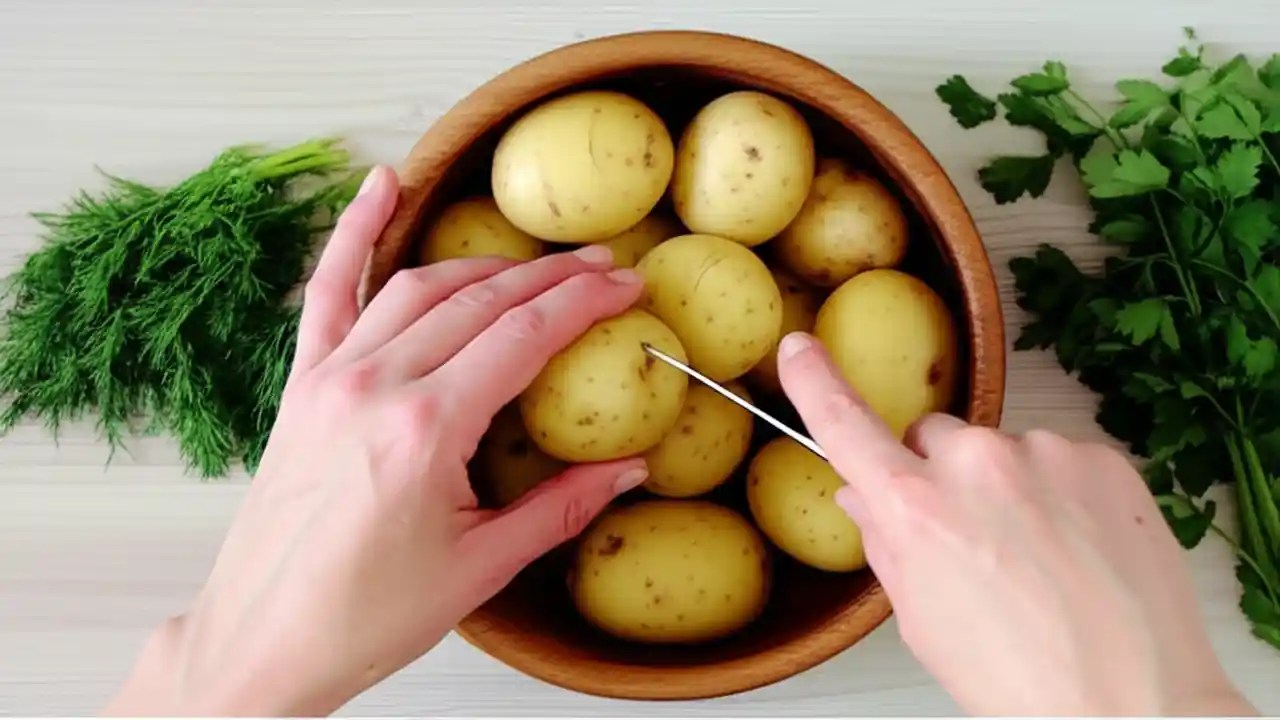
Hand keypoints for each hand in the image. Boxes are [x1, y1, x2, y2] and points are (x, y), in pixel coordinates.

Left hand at [103, 166, 649, 715]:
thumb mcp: (480, 568)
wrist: (262, 640)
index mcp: (424, 430)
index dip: (582, 303)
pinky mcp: (302, 385)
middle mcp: (374, 387)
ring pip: (418, 287)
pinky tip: (380, 187)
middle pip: (479, 301)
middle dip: (548, 277)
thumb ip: (559, 508)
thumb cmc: (364, 617)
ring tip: (534, 264)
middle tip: (600, 270)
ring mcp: (331, 378)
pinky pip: (329, 291)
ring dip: (483, 266)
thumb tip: (628, 470)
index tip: (626, 287)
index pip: (523, 335)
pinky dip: (354, 234)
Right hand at [776, 332, 1255, 716]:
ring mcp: (1046, 454)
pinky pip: (1058, 459)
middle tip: (970, 540)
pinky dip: (1060, 493)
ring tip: (1038, 558)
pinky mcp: (1101, 459)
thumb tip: (862, 497)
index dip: (815, 383)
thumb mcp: (923, 621)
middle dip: (939, 475)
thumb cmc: (1022, 680)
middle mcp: (977, 464)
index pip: (846, 425)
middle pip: (933, 439)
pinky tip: (1076, 548)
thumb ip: (887, 545)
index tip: (799, 348)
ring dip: (1006, 487)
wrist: (1135, 702)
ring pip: (1000, 451)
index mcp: (917, 510)